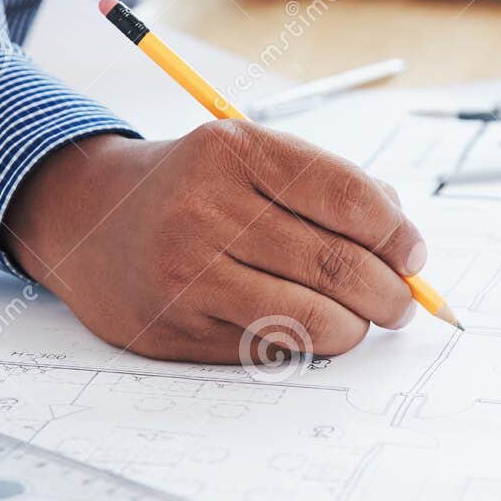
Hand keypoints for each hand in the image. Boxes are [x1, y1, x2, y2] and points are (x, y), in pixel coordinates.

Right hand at [1, 124, 424, 362]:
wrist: (86, 219)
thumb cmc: (192, 187)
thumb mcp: (251, 157)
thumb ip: (330, 187)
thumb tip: (407, 248)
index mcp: (234, 150)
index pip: (349, 198)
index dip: (398, 234)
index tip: (414, 255)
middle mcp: (206, 209)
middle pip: (339, 265)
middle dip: (390, 293)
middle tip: (402, 303)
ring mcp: (188, 273)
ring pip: (315, 320)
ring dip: (355, 328)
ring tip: (358, 319)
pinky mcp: (177, 328)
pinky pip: (273, 349)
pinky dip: (302, 344)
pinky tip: (295, 324)